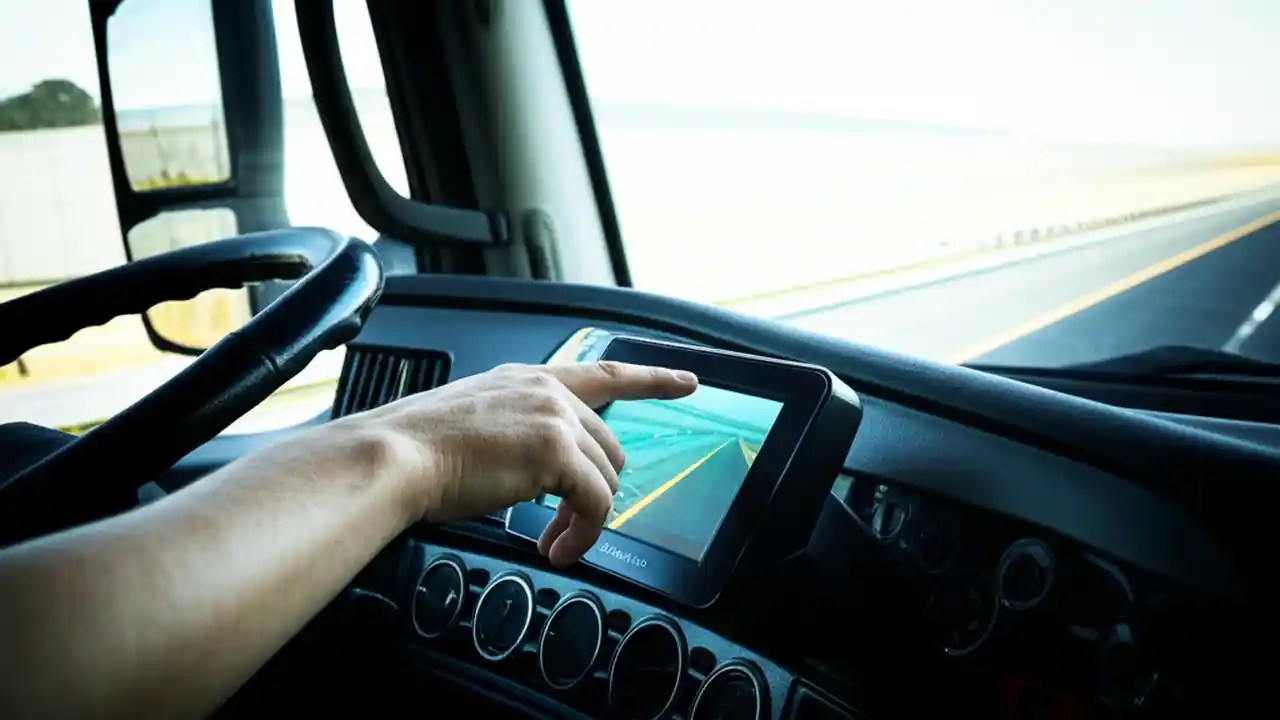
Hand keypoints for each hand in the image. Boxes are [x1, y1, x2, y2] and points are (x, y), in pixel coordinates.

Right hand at [364, 361, 696, 566]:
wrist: (394, 456)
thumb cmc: (417, 449)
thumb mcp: (476, 424)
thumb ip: (516, 434)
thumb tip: (535, 473)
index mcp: (529, 379)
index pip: (605, 373)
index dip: (652, 377)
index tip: (686, 380)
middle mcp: (547, 390)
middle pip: (608, 446)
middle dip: (592, 491)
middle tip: (563, 527)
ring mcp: (555, 417)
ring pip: (605, 478)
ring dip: (584, 518)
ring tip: (553, 543)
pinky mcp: (556, 451)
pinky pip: (595, 502)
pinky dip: (582, 534)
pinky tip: (557, 549)